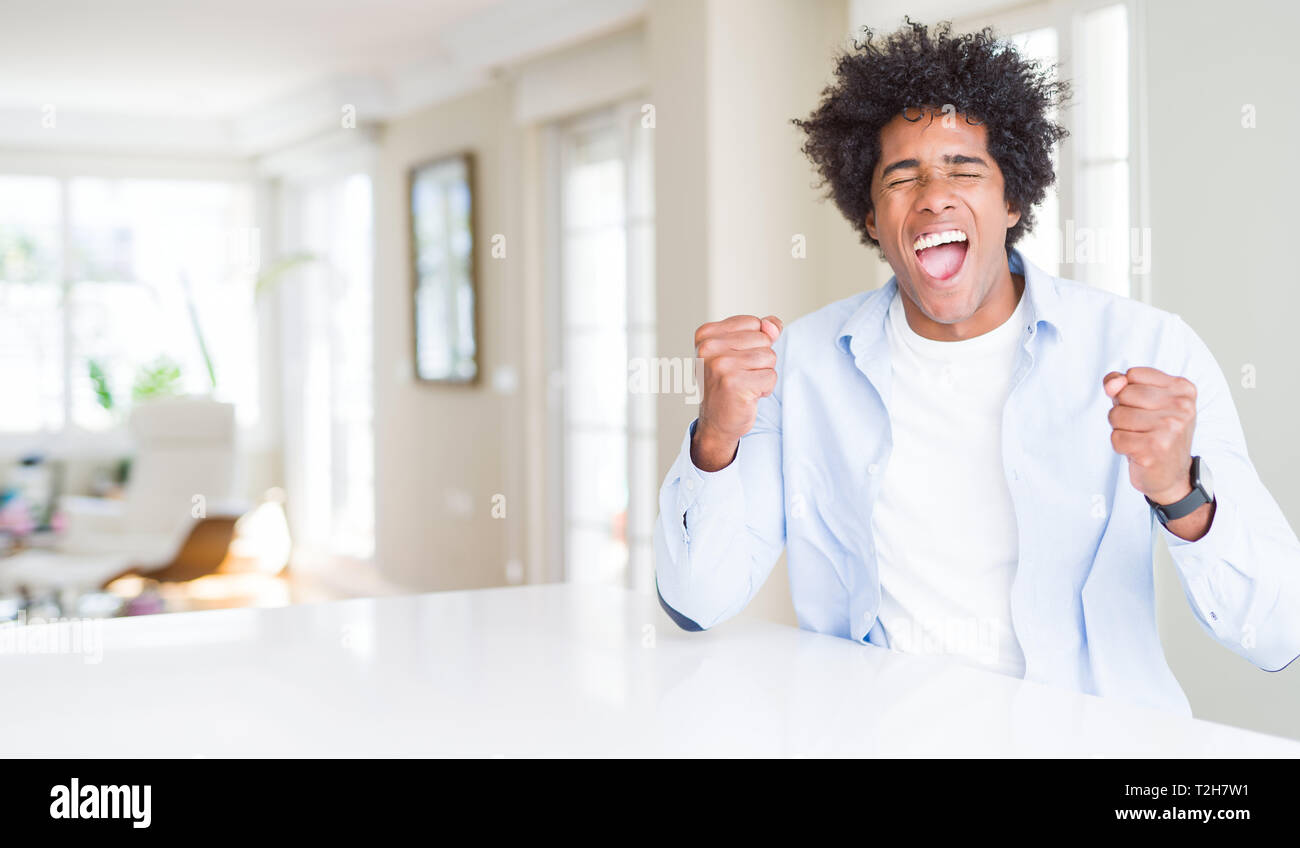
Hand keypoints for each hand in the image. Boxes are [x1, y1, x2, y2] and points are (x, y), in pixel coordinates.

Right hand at [691, 314, 781, 470]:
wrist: (716, 422)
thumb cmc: (728, 384)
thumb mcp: (740, 350)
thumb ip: (761, 330)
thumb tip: (774, 326)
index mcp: (706, 334)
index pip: (754, 323)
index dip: (754, 343)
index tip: (735, 359)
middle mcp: (709, 347)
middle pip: (763, 339)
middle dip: (760, 359)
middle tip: (739, 375)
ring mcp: (720, 365)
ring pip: (769, 357)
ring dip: (763, 374)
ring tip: (744, 385)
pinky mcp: (734, 384)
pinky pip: (771, 377)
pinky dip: (765, 389)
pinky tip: (747, 395)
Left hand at [1103, 367, 1196, 504]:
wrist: (1172, 475)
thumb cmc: (1157, 434)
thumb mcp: (1146, 402)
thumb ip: (1123, 384)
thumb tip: (1111, 384)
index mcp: (1183, 389)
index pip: (1133, 374)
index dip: (1128, 392)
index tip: (1145, 408)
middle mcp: (1181, 407)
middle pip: (1124, 394)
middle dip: (1123, 411)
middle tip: (1142, 426)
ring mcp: (1170, 428)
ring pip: (1116, 415)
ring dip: (1120, 429)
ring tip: (1140, 438)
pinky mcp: (1154, 449)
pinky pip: (1115, 438)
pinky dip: (1120, 446)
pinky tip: (1138, 451)